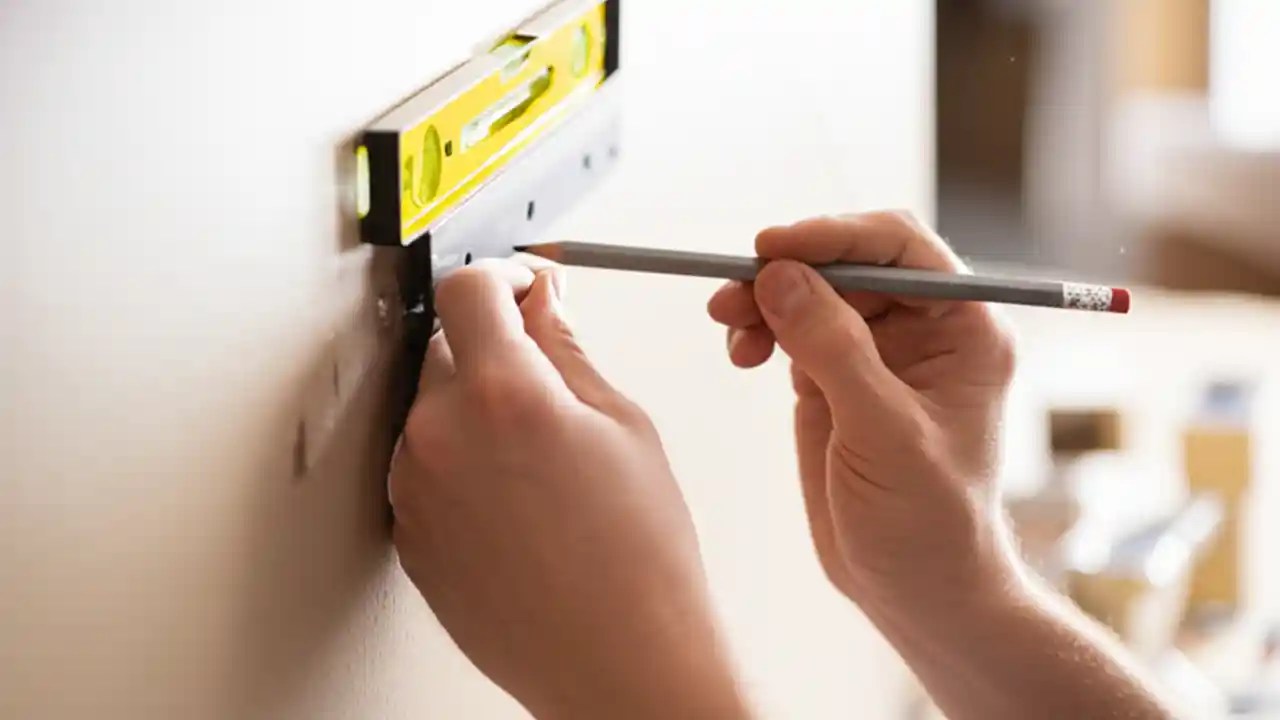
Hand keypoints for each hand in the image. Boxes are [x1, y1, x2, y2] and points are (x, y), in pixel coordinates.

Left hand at [390, 261, 750, 719]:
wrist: (616, 659)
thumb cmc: (639, 559)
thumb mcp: (624, 426)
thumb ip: (566, 349)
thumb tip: (540, 302)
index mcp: (503, 396)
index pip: (467, 288)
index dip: (501, 276)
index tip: (521, 286)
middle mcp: (442, 436)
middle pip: (445, 345)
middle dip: (492, 346)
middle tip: (547, 380)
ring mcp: (417, 489)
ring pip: (431, 408)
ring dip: (472, 407)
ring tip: (538, 460)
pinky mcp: (409, 533)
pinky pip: (425, 466)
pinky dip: (459, 461)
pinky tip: (516, 496)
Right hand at [707, 211, 1021, 620]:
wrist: (915, 590)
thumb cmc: (930, 522)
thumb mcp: (885, 433)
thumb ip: (834, 350)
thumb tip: (782, 277)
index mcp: (965, 330)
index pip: (902, 248)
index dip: (836, 235)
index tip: (775, 247)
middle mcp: (923, 330)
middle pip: (847, 263)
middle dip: (788, 270)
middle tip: (733, 293)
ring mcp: (875, 352)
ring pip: (811, 292)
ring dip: (764, 299)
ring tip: (728, 325)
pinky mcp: (834, 378)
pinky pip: (790, 329)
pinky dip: (760, 330)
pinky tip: (743, 354)